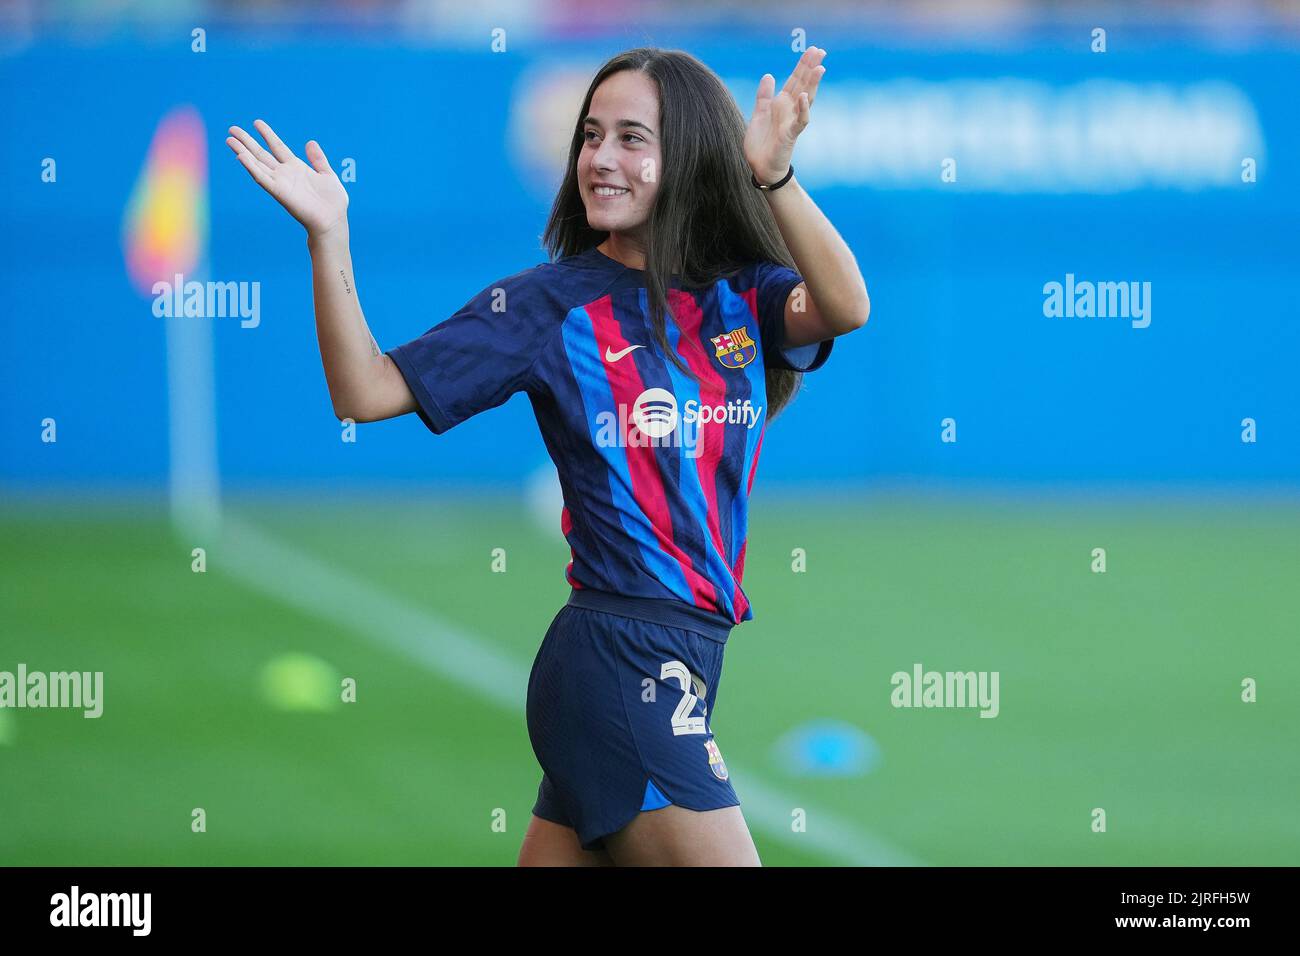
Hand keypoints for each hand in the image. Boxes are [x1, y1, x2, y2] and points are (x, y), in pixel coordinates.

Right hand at [226, 119, 348, 239]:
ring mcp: (280, 183)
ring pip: (257, 164)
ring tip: (230, 140)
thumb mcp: (327, 174)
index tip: (256, 122)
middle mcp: (285, 174)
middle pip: (261, 154)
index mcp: (296, 168)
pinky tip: (241, 157)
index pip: (277, 146)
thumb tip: (310, 142)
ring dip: (243, 152)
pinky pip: (262, 178)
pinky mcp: (279, 192)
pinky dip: (251, 168)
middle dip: (247, 141)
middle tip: (232, 129)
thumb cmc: (333, 202)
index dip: (267, 134)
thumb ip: (318, 159)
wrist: (333, 221)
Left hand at [744, 47, 825, 185]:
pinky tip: (805, 97)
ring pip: (806, 99)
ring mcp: (792, 121)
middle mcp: (790, 110)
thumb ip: (764, 96)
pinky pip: (800, 121)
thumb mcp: (760, 114)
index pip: (795, 80)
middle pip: (803, 85)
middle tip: (821, 51)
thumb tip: (769, 75)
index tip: (813, 49)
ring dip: (813, 84)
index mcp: (782, 104)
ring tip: (819, 68)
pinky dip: (803, 109)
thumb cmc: (762, 144)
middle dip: (811, 68)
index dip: (803, 65)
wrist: (761, 167)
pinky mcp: (790, 135)